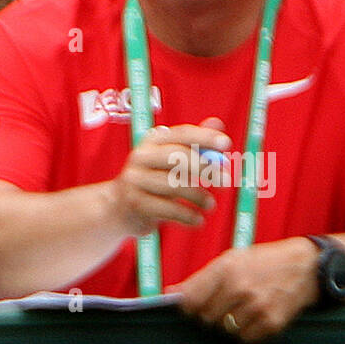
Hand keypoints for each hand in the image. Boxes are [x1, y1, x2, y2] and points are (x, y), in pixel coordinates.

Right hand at [107, 119, 229, 236]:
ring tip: (210, 204)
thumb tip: (217, 123)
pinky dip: (188, 216)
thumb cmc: (152, 180)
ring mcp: (136, 179)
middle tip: (225, 180)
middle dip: (205, 168)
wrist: (117, 208)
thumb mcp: (170, 160)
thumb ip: (193, 143)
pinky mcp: (135, 203)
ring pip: (175, 185)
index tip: (226, 144)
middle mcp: (141, 156)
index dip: (204, 137)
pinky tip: (198, 219)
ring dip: (199, 196)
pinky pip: (169, 209)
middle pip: (178, 157)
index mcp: (152, 141)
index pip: (181, 134)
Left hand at [175, 236, 318, 343]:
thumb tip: (172, 293)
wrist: (303, 266)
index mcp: (226, 269)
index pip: (191, 301)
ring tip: (240, 307)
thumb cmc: (262, 261)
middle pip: (206, 318)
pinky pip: (245, 338)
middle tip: (222, 304)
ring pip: (225, 329)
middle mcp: (240, 288)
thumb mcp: (230, 260)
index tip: (192, 306)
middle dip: (209, 314)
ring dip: (228, 323)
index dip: (188, 307)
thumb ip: (200, 279)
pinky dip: (245, 331)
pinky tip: (253, 315)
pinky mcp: (271, 323)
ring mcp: (256, 307)